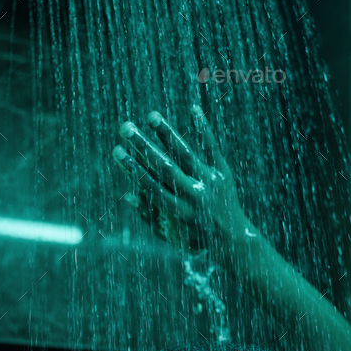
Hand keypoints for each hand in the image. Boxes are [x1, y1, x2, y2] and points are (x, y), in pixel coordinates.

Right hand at [113, 105, 249, 251]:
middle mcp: (191, 194)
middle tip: (125, 128)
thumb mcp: (169, 235)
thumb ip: (149, 215)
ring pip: (185, 154)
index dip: (132, 167)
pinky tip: (192, 108)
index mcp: (175, 210)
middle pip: (164, 167)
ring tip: (151, 116)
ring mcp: (208, 182)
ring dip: (167, 134)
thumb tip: (128, 194)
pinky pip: (212, 148)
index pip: (149, 185)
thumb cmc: (196, 240)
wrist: (233, 241)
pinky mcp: (223, 173)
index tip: (117, 150)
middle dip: (143, 146)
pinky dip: (203, 129)